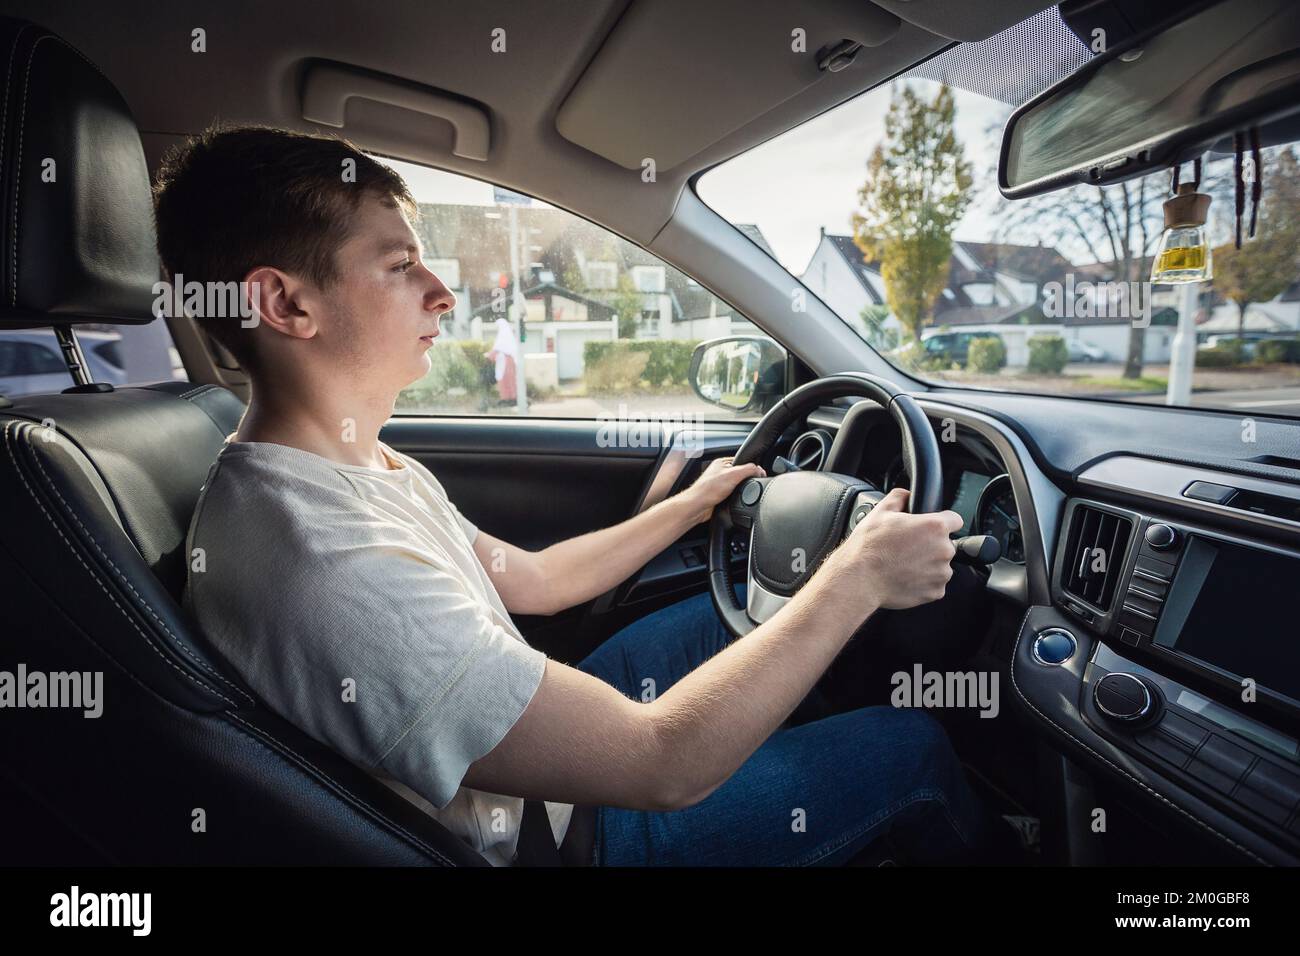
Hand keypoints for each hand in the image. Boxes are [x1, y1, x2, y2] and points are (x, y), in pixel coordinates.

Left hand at [680, 456, 765, 525]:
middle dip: (746, 480)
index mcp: (722, 462)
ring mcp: (720, 484)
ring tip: (738, 493)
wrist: (698, 507)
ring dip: (741, 490)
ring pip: (738, 485)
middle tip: (748, 485)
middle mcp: (720, 472)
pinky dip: (737, 497)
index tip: (758, 474)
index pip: (742, 461)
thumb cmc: (708, 490)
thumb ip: (748, 470)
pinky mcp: (720, 495)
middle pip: (741, 474)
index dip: (751, 468)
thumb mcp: (733, 475)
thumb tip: (759, 470)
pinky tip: (735, 499)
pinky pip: (734, 494)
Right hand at [827, 487, 960, 611]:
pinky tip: (905, 577)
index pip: (955, 519)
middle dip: (931, 545)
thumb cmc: (868, 547)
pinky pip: (935, 585)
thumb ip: (900, 496)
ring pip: (941, 565)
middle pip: (946, 544)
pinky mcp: (935, 592)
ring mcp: (941, 573)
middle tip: (907, 548)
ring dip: (928, 565)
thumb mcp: (880, 511)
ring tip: (904, 564)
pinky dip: (923, 582)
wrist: (859, 579)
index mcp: (934, 527)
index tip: (930, 528)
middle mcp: (943, 550)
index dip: (942, 521)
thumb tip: (906, 495)